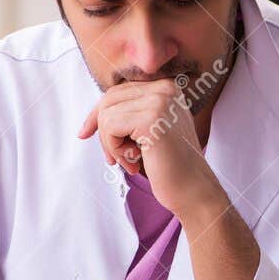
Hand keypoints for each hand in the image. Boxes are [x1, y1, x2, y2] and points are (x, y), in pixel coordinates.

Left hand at [77, 78, 222, 218]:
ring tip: (131, 161)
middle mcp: (165, 89)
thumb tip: (90, 118)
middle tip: (116, 159)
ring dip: (111, 145)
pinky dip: (115, 150)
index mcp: (166, 88)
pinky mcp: (151, 120)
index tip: (85, 134)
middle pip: (108, 100)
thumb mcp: (147, 132)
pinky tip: (134, 163)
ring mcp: (160, 102)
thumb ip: (128, 115)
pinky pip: (110, 127)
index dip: (97, 115)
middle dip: (104, 133)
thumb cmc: (169, 167)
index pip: (116, 92)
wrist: (193, 192)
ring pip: (106, 115)